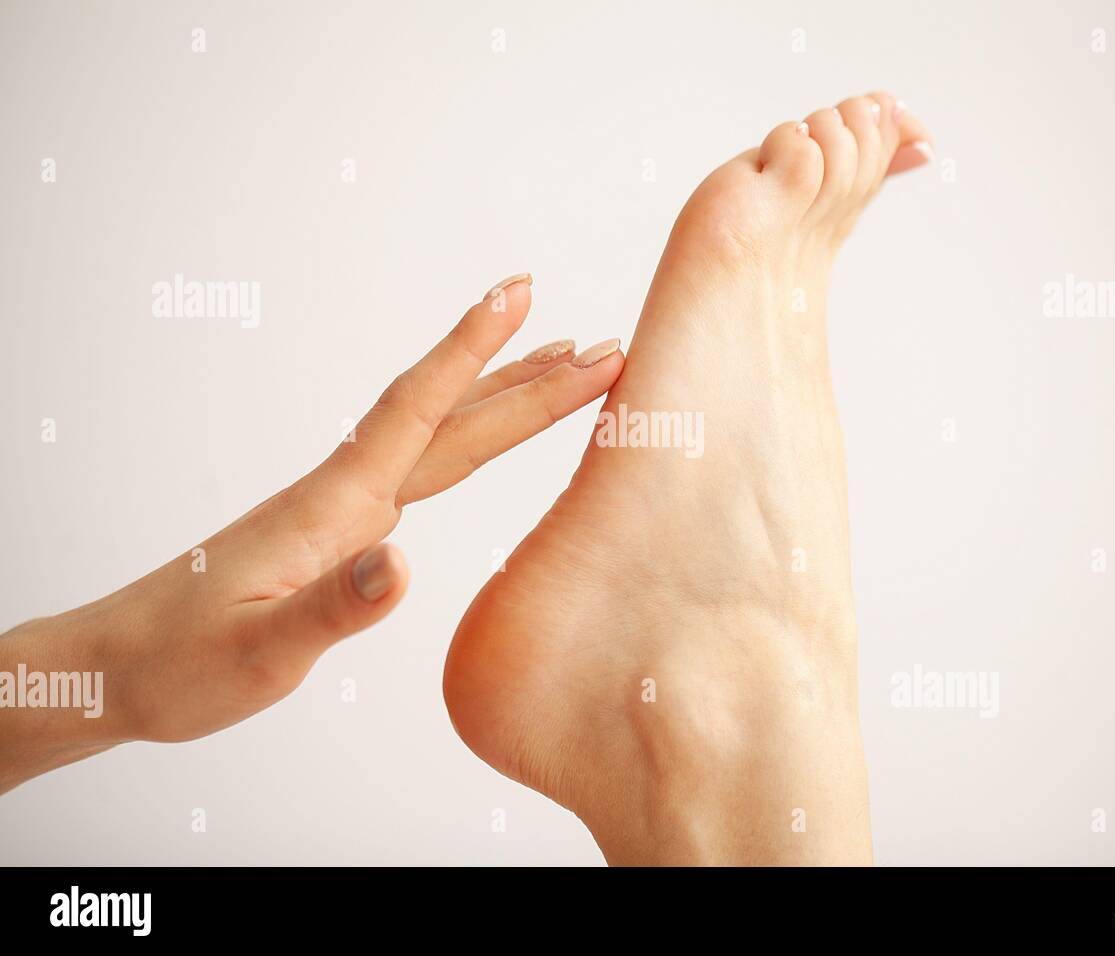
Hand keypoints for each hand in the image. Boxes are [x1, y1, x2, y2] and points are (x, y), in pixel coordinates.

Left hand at [0, 273, 623, 793]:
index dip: (471, 351)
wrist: (122, 666)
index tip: (518, 292)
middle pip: (453, 418)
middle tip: (604, 347)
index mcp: (333, 506)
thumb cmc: (181, 662)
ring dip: (508, 399)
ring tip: (567, 367)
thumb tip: (402, 563)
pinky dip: (471, 438)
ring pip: (445, 437)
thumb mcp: (257, 650)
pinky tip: (486, 434)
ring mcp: (347, 507)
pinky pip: (428, 467)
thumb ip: (330, 607)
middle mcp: (347, 492)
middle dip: (529, 378)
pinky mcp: (346, 529)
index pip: (416, 411)